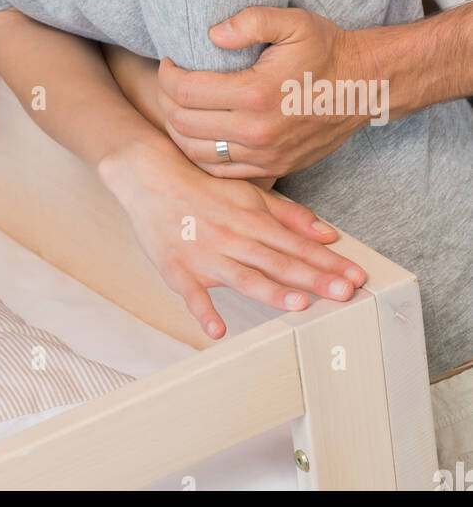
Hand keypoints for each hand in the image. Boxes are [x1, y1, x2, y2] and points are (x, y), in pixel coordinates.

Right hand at [97, 139, 366, 338]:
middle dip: (314, 278)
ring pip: (243, 276)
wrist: (149, 177)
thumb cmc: (204, 189)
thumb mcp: (249, 193)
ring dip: (271, 290)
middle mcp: (232, 236)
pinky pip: (191, 293)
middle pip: (278, 261)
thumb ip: (289, 214)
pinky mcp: (177, 269)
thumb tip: (328, 234)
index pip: (297, 244)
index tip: (356, 276)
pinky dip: (202, 311)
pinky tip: (216, 329)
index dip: (328, 261)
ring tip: (298, 304)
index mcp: (251, 218)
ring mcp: (204, 254)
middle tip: (345, 294)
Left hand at [157, 7, 374, 179]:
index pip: (185, 92)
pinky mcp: (273, 169)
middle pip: (183, 124)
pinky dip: (199, 154)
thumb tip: (212, 33)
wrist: (363, 87)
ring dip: (177, 129)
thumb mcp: (293, 22)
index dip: (166, 75)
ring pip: (195, 153)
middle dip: (164, 100)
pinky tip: (198, 132)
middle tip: (168, 82)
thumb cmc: (326, 50)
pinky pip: (219, 171)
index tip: (168, 61)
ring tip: (178, 105)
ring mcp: (265, 156)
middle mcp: (257, 131)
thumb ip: (250, 20)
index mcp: (256, 94)